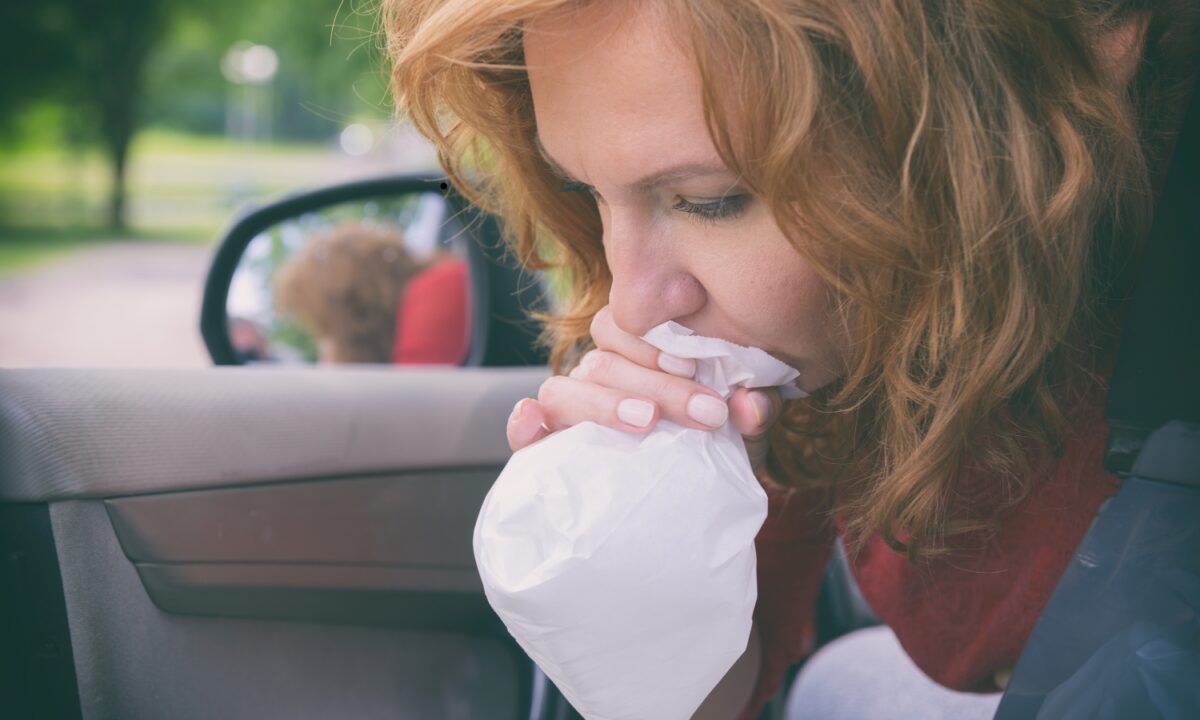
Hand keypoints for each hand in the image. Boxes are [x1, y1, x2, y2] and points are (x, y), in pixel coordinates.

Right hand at [506, 306, 783, 470]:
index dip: (655, 342)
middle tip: (705, 414)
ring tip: (647, 423)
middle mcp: (599, 376)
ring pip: (564, 389)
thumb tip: (749, 405)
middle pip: (605, 362)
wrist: (698, 510)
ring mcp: (571, 412)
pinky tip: (534, 423)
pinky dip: (523, 425)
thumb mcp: (745, 431)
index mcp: (638, 355)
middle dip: (657, 386)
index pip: (625, 324)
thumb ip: (753, 409)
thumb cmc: (718, 449)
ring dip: (604, 404)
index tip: (694, 368)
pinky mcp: (549, 451)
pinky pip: (524, 433)